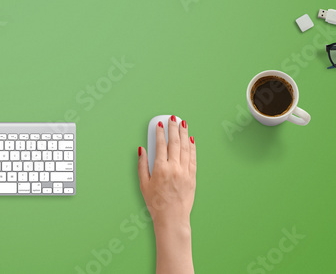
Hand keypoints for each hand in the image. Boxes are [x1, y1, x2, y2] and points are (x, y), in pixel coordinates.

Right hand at [138, 117, 195, 273]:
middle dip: (174, 128)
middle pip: (174, 143)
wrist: (172, 218)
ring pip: (185, 148)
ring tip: (183, 124)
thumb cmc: (156, 203)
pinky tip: (191, 140)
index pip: (161, 145)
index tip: (159, 124)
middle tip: (173, 118)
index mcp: (160, 169)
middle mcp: (174, 168)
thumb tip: (142, 150)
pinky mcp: (192, 177)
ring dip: (184, 134)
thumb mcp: (143, 184)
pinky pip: (193, 158)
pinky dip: (192, 148)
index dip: (160, 133)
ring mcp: (185, 172)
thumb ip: (142, 165)